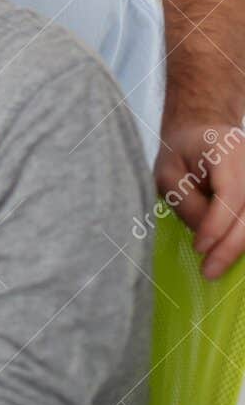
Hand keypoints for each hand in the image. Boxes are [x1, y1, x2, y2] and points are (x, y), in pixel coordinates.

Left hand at [156, 117, 244, 278]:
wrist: (204, 132)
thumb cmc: (181, 154)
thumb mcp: (168, 174)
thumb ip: (187, 203)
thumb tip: (206, 237)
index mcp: (227, 151)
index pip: (230, 195)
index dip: (217, 225)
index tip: (199, 249)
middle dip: (231, 246)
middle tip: (209, 272)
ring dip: (241, 246)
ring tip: (217, 268)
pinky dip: (244, 238)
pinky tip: (229, 254)